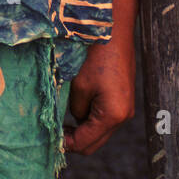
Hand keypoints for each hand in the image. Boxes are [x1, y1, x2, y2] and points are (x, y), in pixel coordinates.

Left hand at [63, 33, 134, 155]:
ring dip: (84, 130)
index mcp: (112, 116)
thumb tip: (77, 120)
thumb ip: (76, 110)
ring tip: (65, 121)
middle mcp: (123, 116)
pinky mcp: (124, 100)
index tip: (51, 140)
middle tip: (57, 133)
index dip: (67, 144)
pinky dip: (92, 119)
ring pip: (101, 132)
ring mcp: (126, 109)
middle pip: (96, 143)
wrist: (113, 33)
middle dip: (76, 141)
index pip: (86, 142)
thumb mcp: (79, 86)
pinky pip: (106, 119)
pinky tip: (79, 108)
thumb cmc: (95, 57)